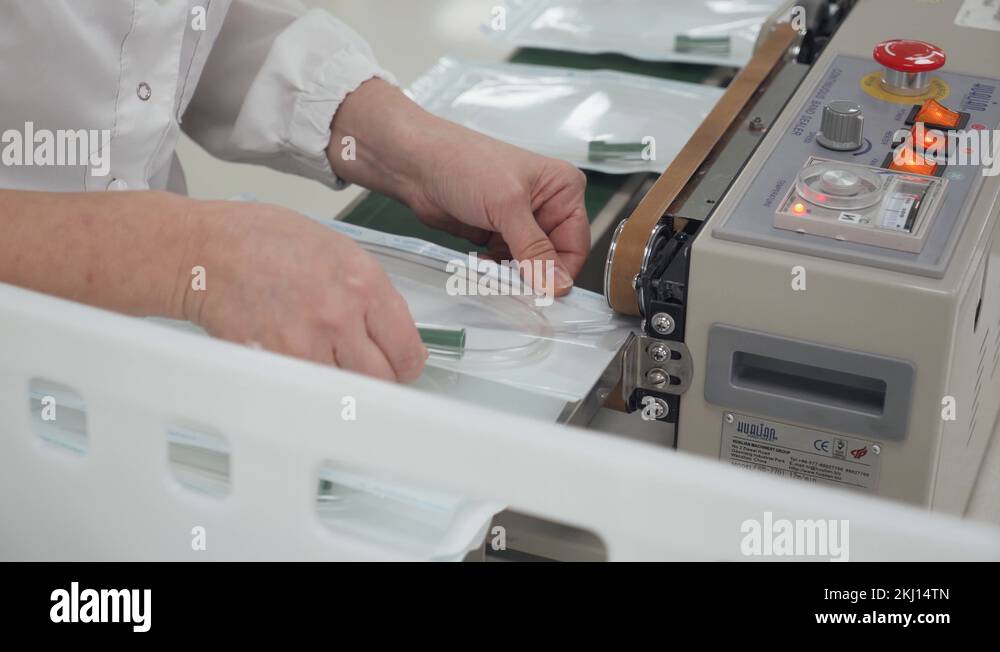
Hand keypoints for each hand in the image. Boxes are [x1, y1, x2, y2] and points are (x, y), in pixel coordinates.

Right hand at [183, 200, 426, 381]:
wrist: (206, 251)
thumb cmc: (264, 242)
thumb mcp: (338, 252)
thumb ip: (372, 295)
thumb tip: (397, 335)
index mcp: (363, 283)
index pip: (407, 349)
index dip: (405, 362)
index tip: (399, 365)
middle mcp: (339, 315)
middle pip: (383, 380)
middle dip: (379, 379)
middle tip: (366, 369)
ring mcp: (305, 343)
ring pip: (347, 392)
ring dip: (343, 385)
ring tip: (328, 362)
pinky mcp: (274, 363)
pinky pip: (309, 393)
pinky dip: (310, 389)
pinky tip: (301, 363)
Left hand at [409, 131, 589, 295]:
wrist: (417, 164)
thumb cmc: (464, 164)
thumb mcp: (507, 207)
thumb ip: (534, 249)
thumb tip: (558, 284)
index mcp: (563, 189)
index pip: (576, 244)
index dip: (562, 271)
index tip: (544, 292)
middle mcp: (547, 205)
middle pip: (554, 258)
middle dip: (534, 272)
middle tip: (512, 282)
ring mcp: (521, 221)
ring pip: (530, 265)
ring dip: (512, 272)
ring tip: (491, 266)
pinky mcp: (498, 232)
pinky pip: (508, 264)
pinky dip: (497, 269)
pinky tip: (481, 261)